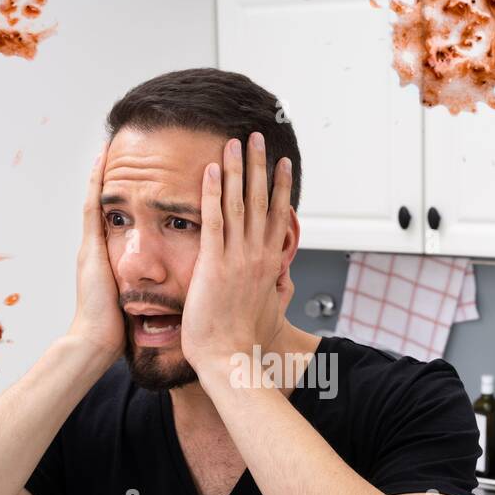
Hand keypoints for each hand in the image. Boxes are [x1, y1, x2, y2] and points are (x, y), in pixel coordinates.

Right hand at [66, 138, 124, 359]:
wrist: (96, 342)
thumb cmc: (118, 329)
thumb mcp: (135, 301)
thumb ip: (145, 288)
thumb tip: (167, 285)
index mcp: (112, 260)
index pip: (120, 220)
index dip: (126, 195)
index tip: (137, 172)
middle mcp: (99, 248)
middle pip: (109, 204)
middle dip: (116, 176)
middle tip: (124, 146)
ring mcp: (91, 246)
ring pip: (99, 200)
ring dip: (104, 172)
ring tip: (114, 143)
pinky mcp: (90, 249)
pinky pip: (93, 209)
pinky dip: (97, 185)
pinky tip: (104, 162)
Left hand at [180, 132, 292, 377]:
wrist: (229, 358)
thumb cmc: (242, 341)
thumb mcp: (267, 311)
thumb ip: (273, 291)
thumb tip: (280, 284)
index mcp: (269, 265)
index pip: (279, 216)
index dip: (281, 187)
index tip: (282, 164)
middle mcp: (257, 256)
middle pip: (261, 200)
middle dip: (259, 165)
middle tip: (257, 137)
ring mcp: (237, 258)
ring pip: (240, 203)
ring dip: (237, 169)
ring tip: (234, 142)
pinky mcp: (214, 264)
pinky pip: (214, 220)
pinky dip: (214, 193)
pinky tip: (212, 170)